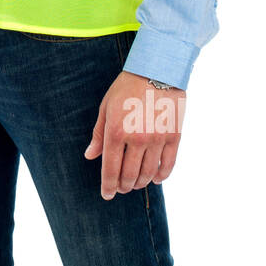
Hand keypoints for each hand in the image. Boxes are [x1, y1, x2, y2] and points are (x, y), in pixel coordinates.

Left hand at [84, 71, 185, 198]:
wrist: (157, 70)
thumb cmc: (127, 87)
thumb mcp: (106, 107)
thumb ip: (99, 135)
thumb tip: (90, 156)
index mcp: (117, 132)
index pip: (110, 169)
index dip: (108, 186)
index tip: (107, 195)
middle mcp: (137, 139)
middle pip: (129, 175)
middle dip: (123, 186)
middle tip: (121, 189)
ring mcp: (158, 139)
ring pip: (148, 173)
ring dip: (140, 182)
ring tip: (136, 183)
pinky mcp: (174, 136)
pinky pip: (168, 164)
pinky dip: (161, 175)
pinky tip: (155, 178)